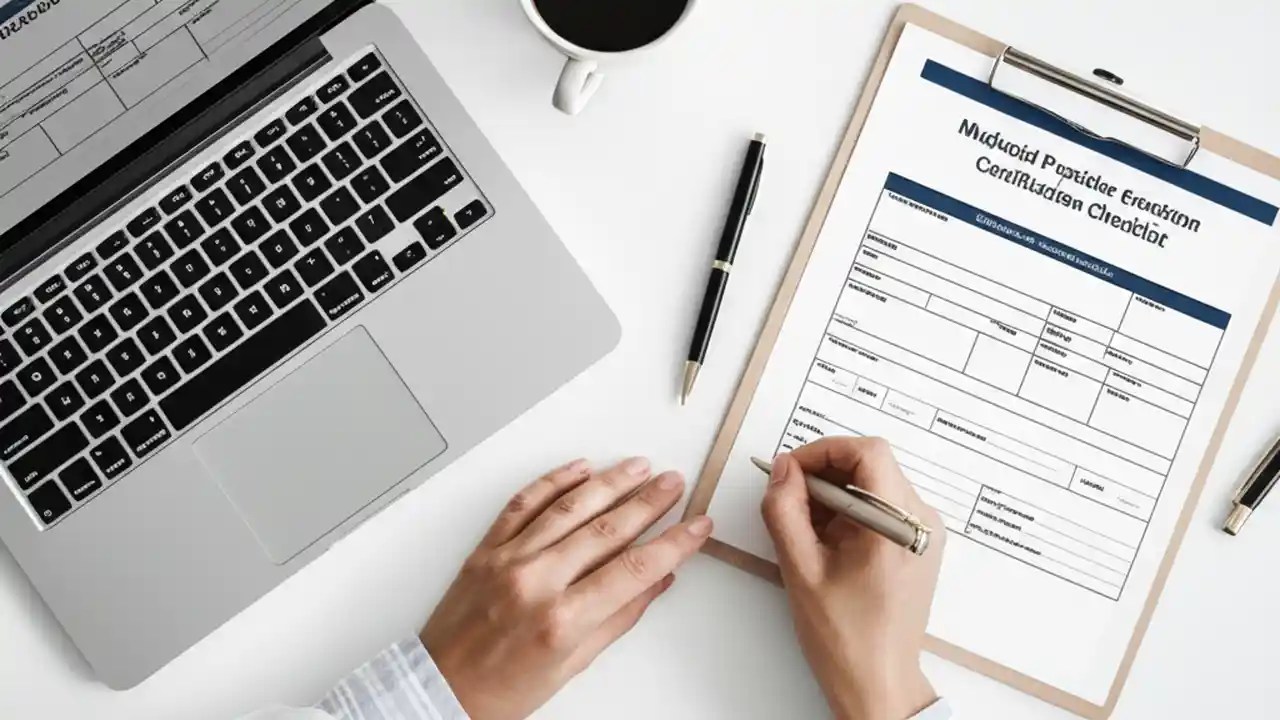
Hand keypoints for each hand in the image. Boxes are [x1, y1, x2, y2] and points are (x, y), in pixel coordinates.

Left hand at [421, 457, 712, 719]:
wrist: (441, 688)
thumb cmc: (503, 690)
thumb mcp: (573, 665)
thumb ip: (619, 618)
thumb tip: (658, 581)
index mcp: (563, 621)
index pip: (634, 570)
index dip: (673, 544)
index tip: (697, 527)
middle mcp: (536, 583)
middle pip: (606, 530)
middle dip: (647, 502)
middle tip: (674, 483)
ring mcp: (508, 560)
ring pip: (568, 508)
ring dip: (608, 483)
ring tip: (638, 467)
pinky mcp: (486, 549)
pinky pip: (523, 504)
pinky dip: (553, 482)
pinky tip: (580, 469)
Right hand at [761, 437, 944, 719]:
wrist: (878, 681)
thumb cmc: (845, 638)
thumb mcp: (801, 570)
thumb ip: (785, 511)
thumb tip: (782, 469)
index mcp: (899, 526)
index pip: (868, 453)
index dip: (823, 450)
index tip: (790, 469)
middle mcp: (921, 522)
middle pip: (870, 465)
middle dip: (823, 473)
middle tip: (789, 499)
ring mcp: (923, 532)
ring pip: (872, 484)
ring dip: (833, 494)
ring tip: (806, 529)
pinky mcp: (916, 543)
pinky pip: (880, 506)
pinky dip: (847, 511)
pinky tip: (825, 540)